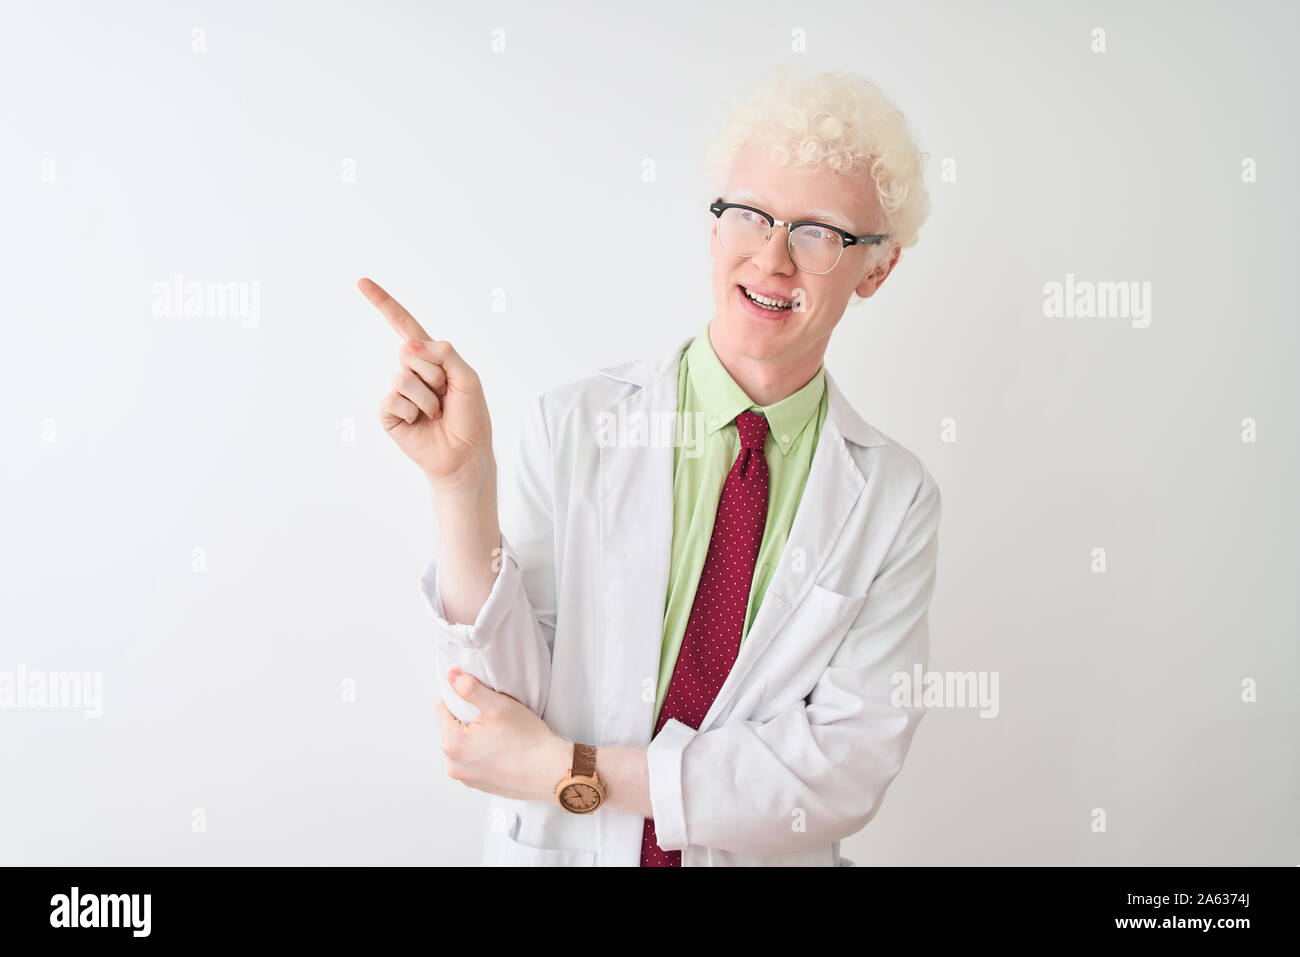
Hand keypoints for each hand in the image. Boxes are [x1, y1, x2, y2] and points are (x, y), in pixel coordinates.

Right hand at [358, 277, 493, 486]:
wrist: (465, 454)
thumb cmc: (470, 417)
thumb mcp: (467, 377)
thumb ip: (445, 353)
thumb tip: (410, 344)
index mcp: (431, 358)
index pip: (404, 325)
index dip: (384, 304)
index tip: (362, 282)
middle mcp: (411, 371)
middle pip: (409, 350)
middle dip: (434, 373)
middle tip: (445, 396)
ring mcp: (398, 391)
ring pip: (404, 377)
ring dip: (428, 397)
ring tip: (437, 413)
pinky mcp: (389, 412)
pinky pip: (395, 399)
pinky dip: (414, 411)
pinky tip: (421, 422)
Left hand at [436, 669, 569, 803]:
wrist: (552, 772)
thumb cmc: (528, 740)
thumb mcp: (499, 706)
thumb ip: (471, 689)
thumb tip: (452, 676)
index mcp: (453, 746)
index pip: (443, 710)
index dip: (460, 698)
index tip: (480, 699)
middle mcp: (455, 767)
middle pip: (453, 730)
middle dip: (468, 720)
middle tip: (494, 717)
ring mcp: (467, 779)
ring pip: (464, 746)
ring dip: (476, 737)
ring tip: (501, 734)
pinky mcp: (480, 786)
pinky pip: (474, 762)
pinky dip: (484, 753)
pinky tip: (504, 749)